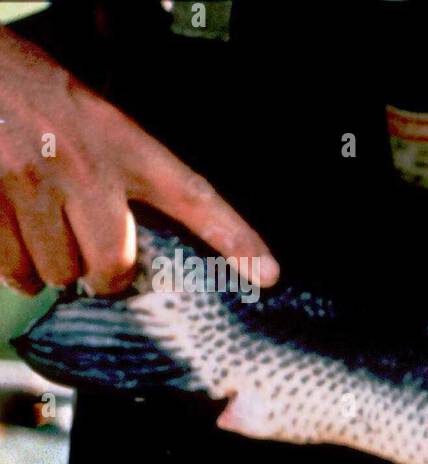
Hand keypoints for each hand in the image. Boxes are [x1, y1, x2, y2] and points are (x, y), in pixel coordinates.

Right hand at [0, 27, 276, 295]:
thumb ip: (123, 171)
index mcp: (123, 142)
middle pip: (112, 265)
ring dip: (52, 270)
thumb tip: (134, 248)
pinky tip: (16, 246)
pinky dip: (15, 269)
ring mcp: (32, 184)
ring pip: (58, 272)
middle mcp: (84, 167)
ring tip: (45, 236)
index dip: (235, 239)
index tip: (267, 273)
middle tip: (94, 262)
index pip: (194, 196)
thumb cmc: (33, 90)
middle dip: (103, 274)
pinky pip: (12, 267)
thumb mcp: (93, 117)